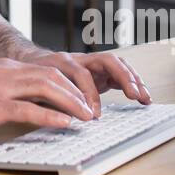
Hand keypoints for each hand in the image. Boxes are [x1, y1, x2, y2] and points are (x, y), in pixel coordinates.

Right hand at [0, 57, 96, 139]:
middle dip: (77, 92)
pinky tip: (63, 124)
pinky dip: (50, 117)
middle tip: (92, 108)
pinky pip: (28, 109)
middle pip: (52, 75)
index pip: (47, 69)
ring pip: (46, 88)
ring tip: (85, 116)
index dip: (70, 84)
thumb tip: (32, 102)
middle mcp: (5, 72)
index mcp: (4, 67)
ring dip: (71, 103)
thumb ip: (8, 89)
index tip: (83, 98)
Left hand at [16, 49, 151, 115]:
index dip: (88, 93)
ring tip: (144, 97)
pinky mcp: (99, 71)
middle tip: (134, 95)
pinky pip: (119, 73)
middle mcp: (80, 59)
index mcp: (62, 61)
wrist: (31, 61)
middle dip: (123, 77)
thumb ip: (47, 100)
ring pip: (117, 64)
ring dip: (133, 79)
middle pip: (106, 60)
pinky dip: (133, 83)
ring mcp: (92, 63)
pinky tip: (142, 98)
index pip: (81, 73)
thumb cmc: (33, 77)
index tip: (92, 114)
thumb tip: (58, 116)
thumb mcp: (35, 88)